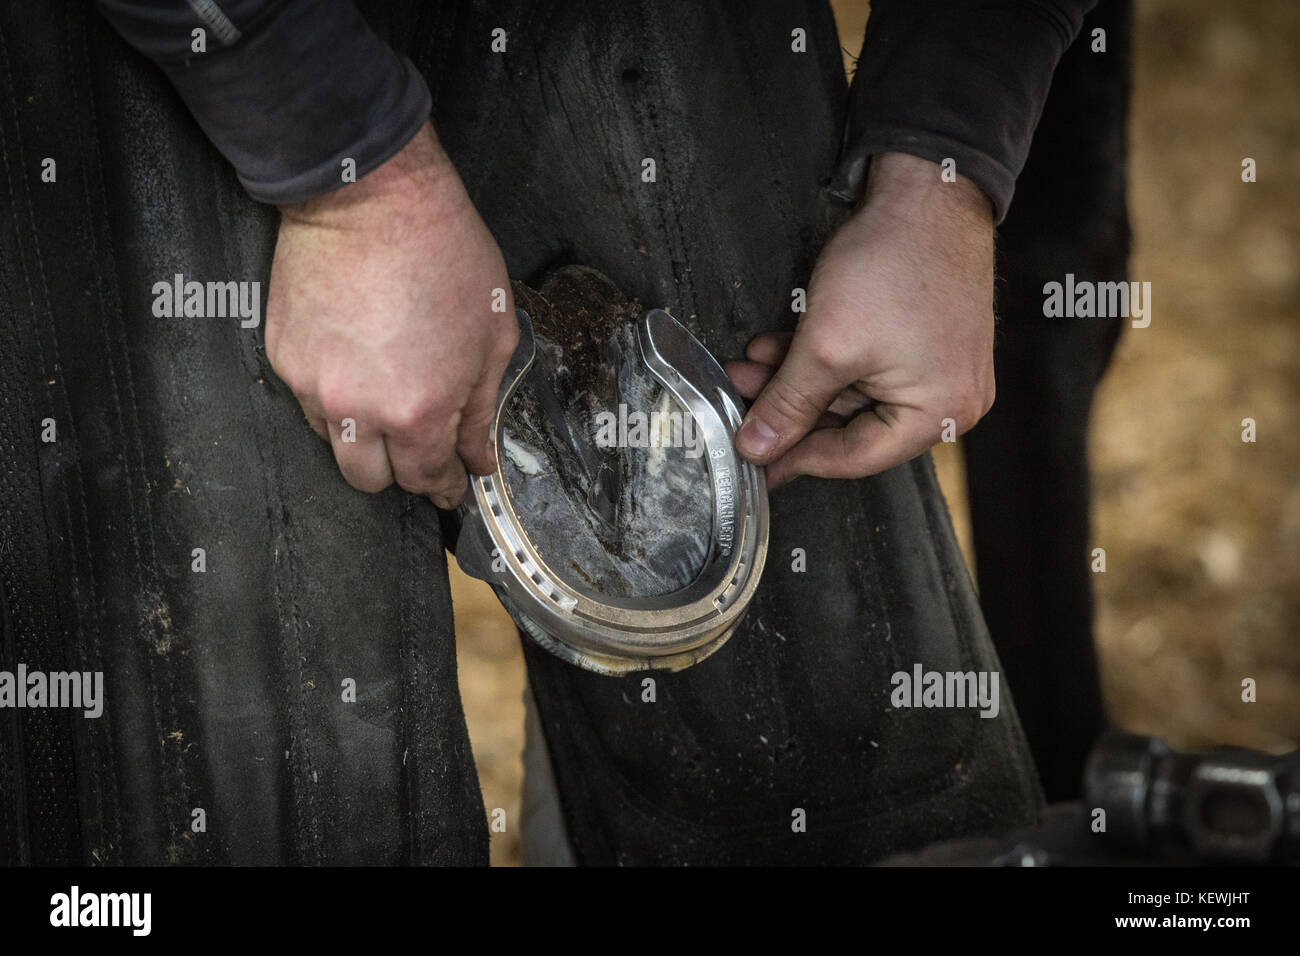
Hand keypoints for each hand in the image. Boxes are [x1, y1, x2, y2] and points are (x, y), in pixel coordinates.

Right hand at [265, 121, 517, 507]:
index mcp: (418, 412)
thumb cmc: (443, 254)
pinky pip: (309, 401)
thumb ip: (482, 410)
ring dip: (362, 436)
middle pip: (369, 481)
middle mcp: (359, 412)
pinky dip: (333, 398)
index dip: (443, 488)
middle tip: (420, 445)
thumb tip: (477, 460)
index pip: (426, 480)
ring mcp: (314, 386)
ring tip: (387, 394)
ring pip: (334, 445)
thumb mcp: (492, 336)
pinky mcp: (283, 358)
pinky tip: (358, 362)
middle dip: (399, 471)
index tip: (450, 485)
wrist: (372, 197)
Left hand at [726, 152, 995, 487]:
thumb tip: (758, 447)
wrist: (928, 191)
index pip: (854, 458)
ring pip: (852, 391)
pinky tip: (780, 346)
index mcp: (939, 414)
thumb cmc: (896, 262)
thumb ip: (789, 404)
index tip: (756, 456)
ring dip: (799, 380)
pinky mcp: (926, 340)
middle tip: (742, 400)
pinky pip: (867, 364)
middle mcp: (950, 400)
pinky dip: (824, 358)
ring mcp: (941, 369)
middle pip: (852, 425)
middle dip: (790, 408)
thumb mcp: (827, 345)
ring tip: (750, 366)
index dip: (796, 457)